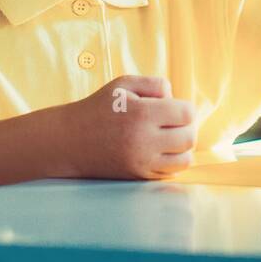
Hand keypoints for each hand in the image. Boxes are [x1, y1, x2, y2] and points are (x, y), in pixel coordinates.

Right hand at [57, 75, 196, 179]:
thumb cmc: (99, 108)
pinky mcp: (139, 177)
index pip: (187, 114)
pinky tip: (157, 150)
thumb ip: (155, 84)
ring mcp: (142, 163)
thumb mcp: (123, 84)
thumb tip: (176, 99)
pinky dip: (170, 162)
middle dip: (186, 127)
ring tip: (168, 137)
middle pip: (189, 137)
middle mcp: (144, 141)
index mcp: (142, 114)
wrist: (71, 141)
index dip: (185, 108)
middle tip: (173, 122)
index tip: (174, 107)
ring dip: (181, 147)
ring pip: (185, 160)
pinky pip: (170, 173)